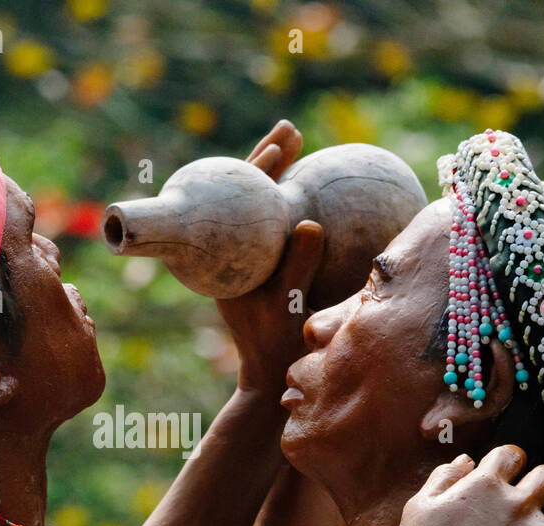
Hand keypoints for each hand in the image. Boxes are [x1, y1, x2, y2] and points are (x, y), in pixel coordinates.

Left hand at [216, 121, 323, 396]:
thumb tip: (309, 224)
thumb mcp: (288, 310)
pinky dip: (292, 205)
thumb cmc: (278, 349)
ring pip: (261, 208)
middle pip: (246, 197)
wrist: (271, 378)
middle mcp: (233, 255)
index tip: (277, 147)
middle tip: (290, 129)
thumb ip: (297, 269)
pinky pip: (277, 227)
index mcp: (227, 261)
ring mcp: (247, 259)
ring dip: (279, 177)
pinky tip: (316, 191)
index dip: (257, 172)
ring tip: (297, 142)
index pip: (238, 205)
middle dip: (267, 161)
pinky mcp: (263, 267)